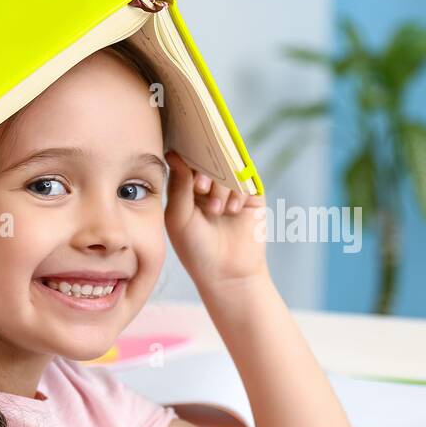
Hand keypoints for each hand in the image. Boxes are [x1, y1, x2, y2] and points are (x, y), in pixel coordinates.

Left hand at [164, 151, 268, 291]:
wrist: (227, 273)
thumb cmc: (196, 249)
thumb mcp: (178, 216)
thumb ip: (179, 184)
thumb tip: (173, 153)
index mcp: (187, 187)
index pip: (187, 158)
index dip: (187, 156)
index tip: (183, 163)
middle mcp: (210, 185)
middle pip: (208, 157)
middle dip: (205, 170)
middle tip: (201, 189)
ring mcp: (232, 189)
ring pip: (228, 167)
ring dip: (221, 186)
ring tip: (217, 211)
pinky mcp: (252, 195)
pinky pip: (247, 178)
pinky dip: (238, 190)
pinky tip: (232, 210)